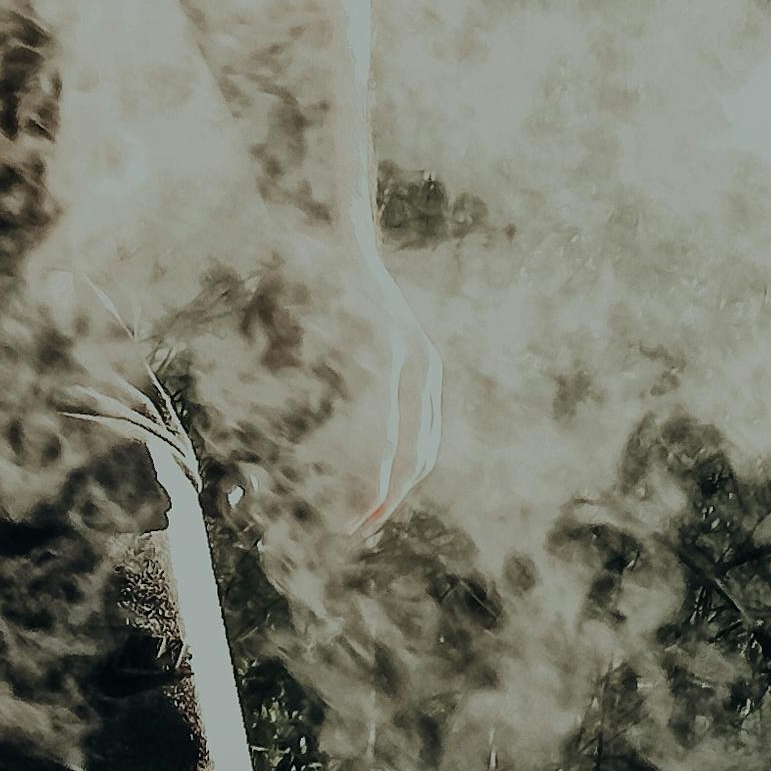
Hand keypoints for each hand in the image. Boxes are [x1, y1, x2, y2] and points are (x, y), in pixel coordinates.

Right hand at [317, 233, 446, 530]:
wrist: (344, 241)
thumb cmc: (345, 293)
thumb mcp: (366, 342)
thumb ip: (373, 380)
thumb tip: (361, 419)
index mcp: (423, 374)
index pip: (421, 448)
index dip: (398, 488)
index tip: (370, 516)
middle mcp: (427, 369)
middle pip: (420, 455)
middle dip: (392, 500)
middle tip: (362, 529)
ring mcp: (411, 359)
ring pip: (409, 444)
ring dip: (387, 489)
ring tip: (363, 517)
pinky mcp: (391, 351)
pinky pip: (388, 414)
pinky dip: (380, 455)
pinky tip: (371, 480)